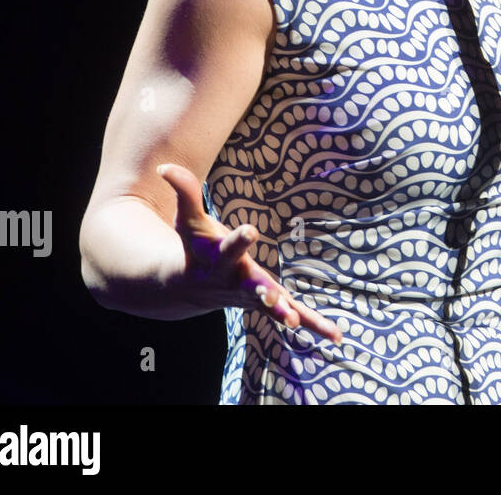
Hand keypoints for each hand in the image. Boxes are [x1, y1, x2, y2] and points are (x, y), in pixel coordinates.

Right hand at [156, 163, 342, 344]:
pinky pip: (294, 314)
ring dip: (285, 314)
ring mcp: (252, 296)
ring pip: (272, 307)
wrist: (186, 287)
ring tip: (297, 323)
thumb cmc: (192, 246)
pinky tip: (336, 336)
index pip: (231, 247)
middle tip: (273, 298)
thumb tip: (164, 165)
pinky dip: (314, 324)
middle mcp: (236, 280)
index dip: (240, 238)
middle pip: (252, 287)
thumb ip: (184, 192)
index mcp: (220, 258)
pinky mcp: (269, 303)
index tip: (250, 229)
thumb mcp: (188, 219)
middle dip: (263, 292)